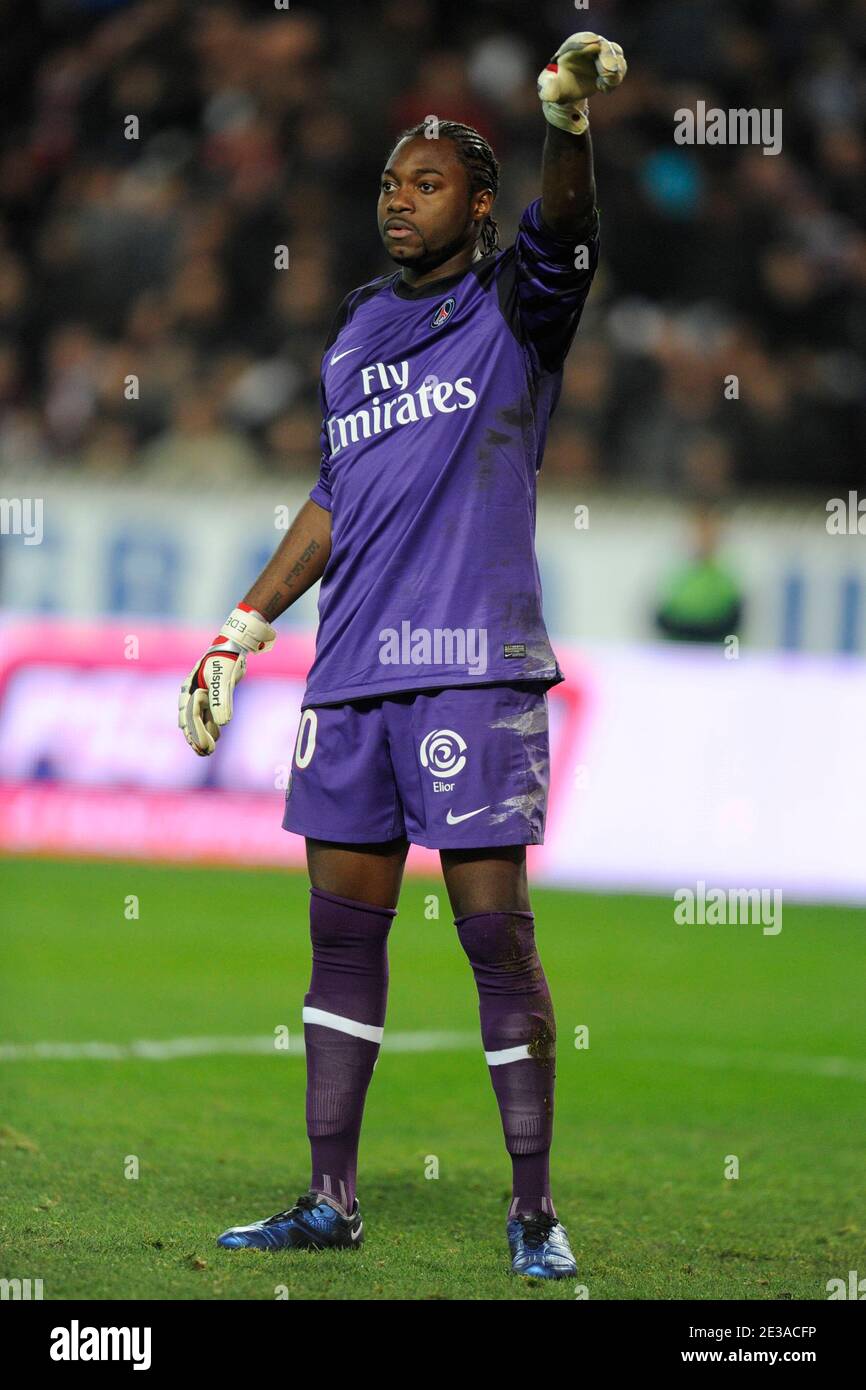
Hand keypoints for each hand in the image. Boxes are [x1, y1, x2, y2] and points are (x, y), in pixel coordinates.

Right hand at [178, 604, 275, 756]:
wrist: (234, 646)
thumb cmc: (226, 658)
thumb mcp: (224, 677)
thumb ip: (222, 699)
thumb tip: (222, 723)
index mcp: (189, 688)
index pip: (189, 715)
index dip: (196, 733)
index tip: (204, 747)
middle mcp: (192, 693)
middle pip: (189, 721)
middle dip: (195, 738)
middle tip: (204, 753)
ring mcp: (202, 695)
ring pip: (198, 720)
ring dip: (202, 735)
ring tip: (207, 752)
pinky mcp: (212, 696)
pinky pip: (207, 715)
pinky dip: (210, 727)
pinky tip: (216, 737)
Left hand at [537, 32, 626, 134]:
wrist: (568, 90)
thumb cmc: (557, 85)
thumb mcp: (549, 88)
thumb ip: (548, 88)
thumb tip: (548, 92)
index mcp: (571, 47)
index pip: (579, 40)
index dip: (586, 41)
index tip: (594, 43)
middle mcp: (589, 46)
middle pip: (602, 46)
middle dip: (607, 57)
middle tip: (608, 70)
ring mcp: (602, 55)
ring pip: (615, 55)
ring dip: (615, 69)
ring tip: (606, 83)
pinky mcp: (611, 65)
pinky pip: (620, 67)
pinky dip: (615, 79)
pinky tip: (604, 90)